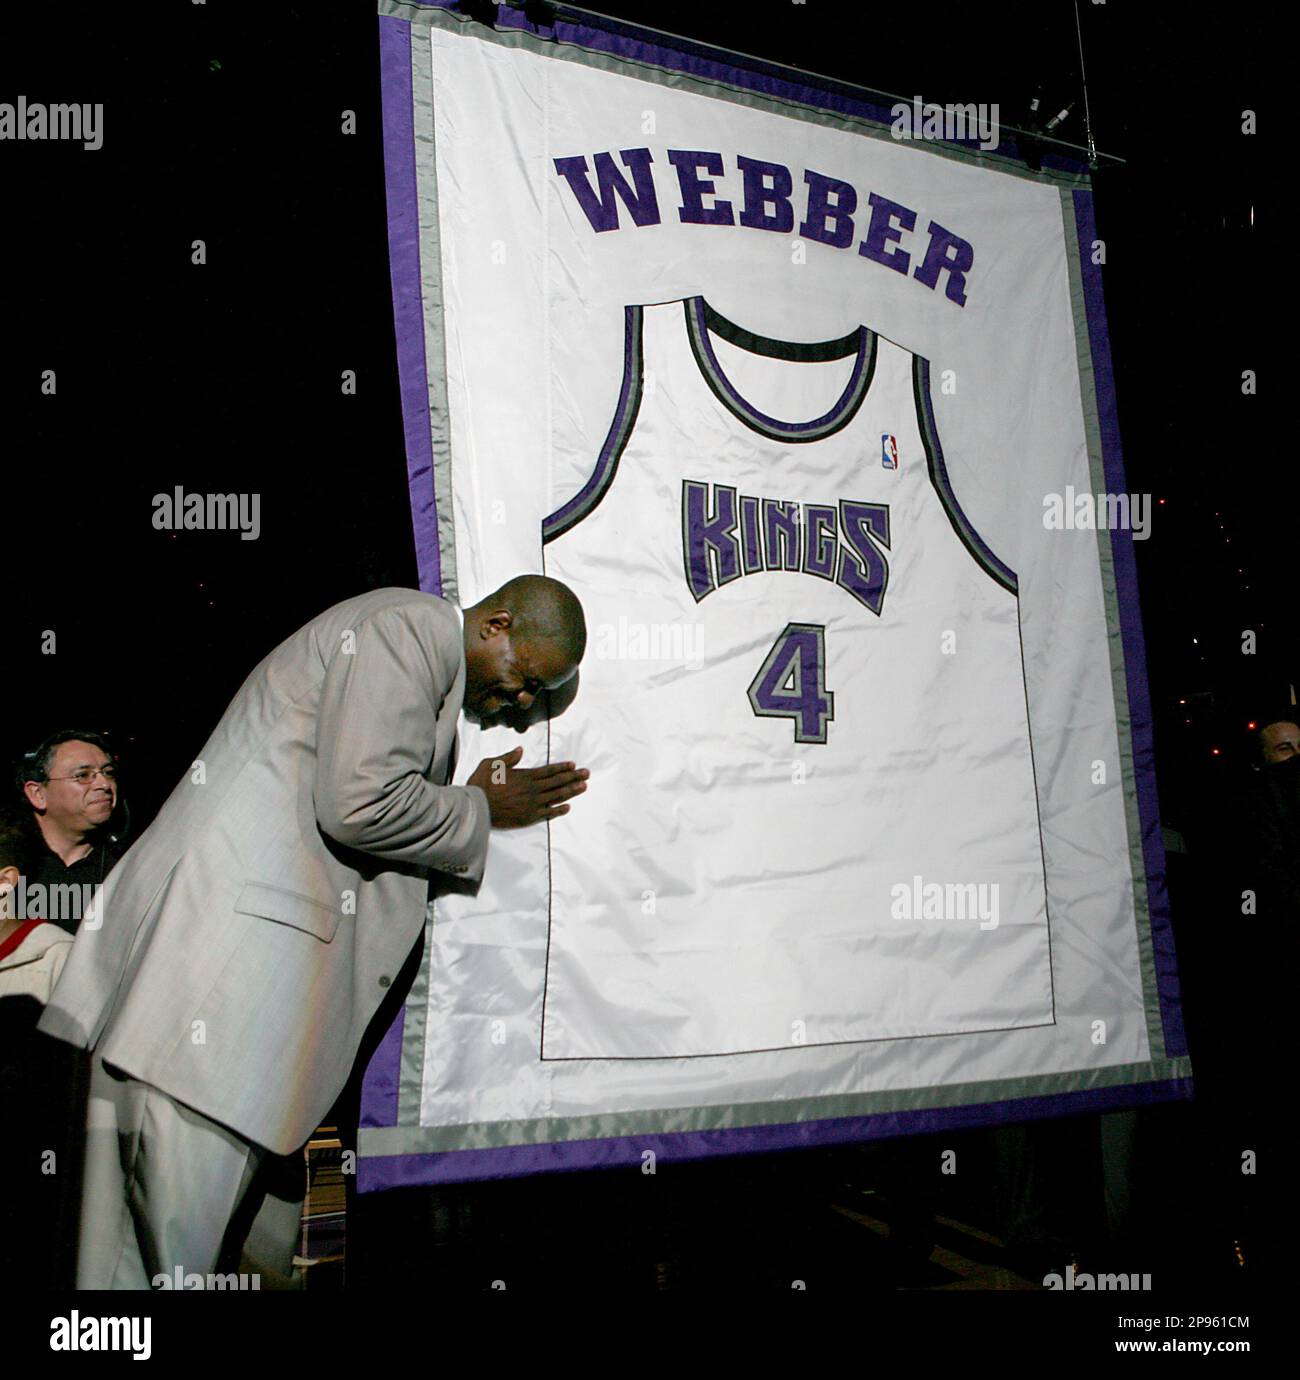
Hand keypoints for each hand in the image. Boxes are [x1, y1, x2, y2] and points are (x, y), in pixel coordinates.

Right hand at [467, 746, 588, 828]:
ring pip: (556, 796)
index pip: (549, 770)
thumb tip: (521, 750)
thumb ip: (508, 758)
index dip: (563, 768)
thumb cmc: (481, 784)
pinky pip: (548, 813)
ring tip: (584, 787)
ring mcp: (532, 804)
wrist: (476, 808)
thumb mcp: (491, 764)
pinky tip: (568, 807)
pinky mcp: (529, 817)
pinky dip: (559, 810)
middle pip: (557, 782)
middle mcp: (532, 789)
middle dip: (573, 777)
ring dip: (571, 791)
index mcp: (524, 776)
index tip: (574, 765)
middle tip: (587, 774)